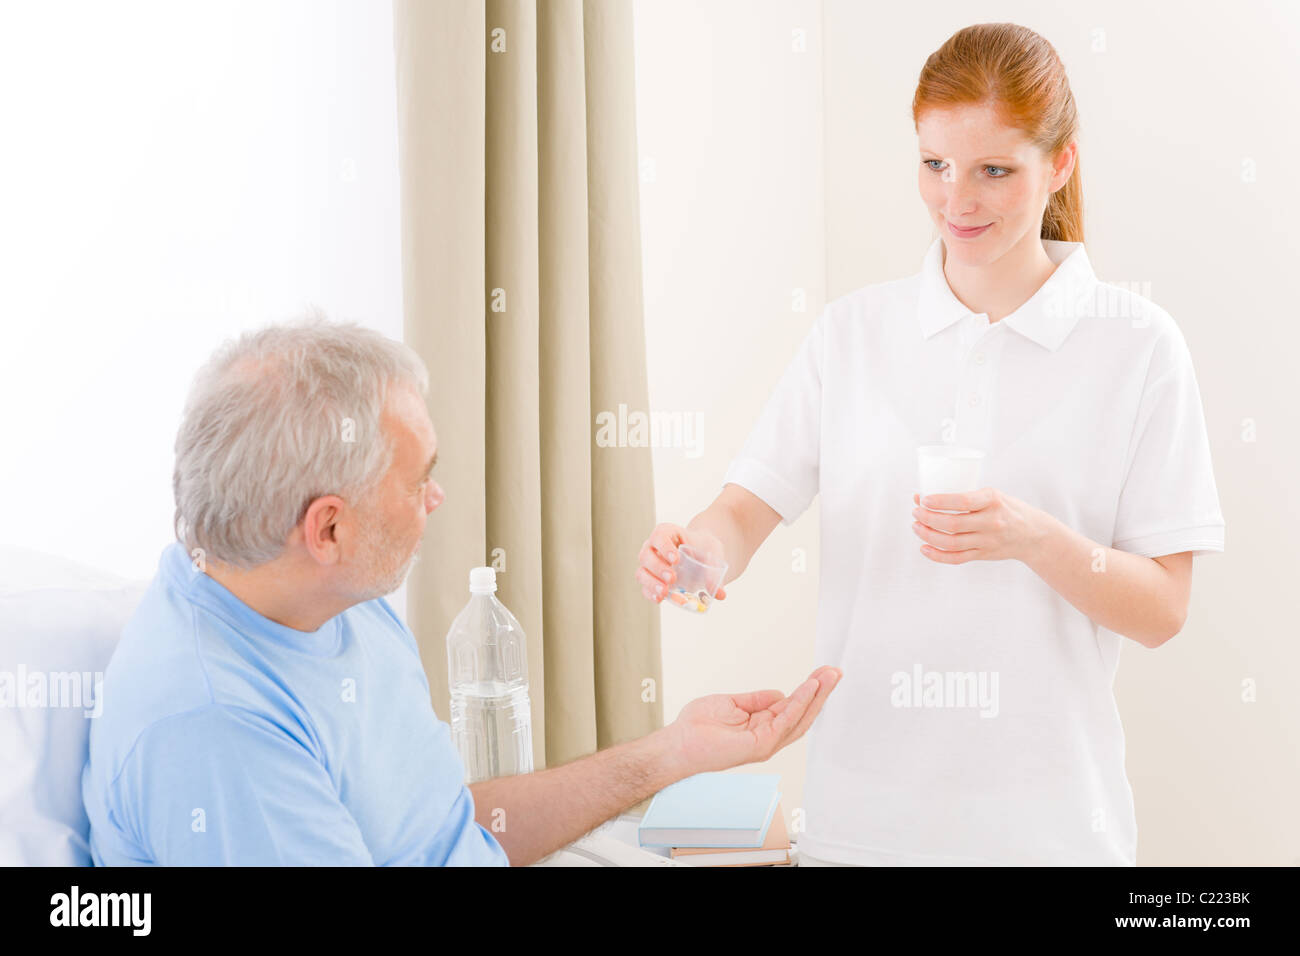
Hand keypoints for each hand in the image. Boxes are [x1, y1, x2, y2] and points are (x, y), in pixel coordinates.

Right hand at [636, 524, 728, 603]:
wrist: (701, 554)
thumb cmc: (705, 548)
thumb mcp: (713, 554)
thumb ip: (715, 571)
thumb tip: (720, 593)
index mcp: (667, 533)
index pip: (659, 535)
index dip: (664, 546)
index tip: (676, 559)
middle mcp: (653, 547)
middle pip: (646, 555)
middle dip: (657, 567)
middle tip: (672, 578)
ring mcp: (649, 564)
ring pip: (641, 572)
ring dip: (652, 582)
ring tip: (665, 592)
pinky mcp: (651, 580)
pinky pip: (644, 587)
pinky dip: (650, 593)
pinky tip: (659, 599)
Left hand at [662, 666, 841, 775]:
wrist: (679, 742)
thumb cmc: (698, 726)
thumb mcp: (732, 703)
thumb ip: (757, 700)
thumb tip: (780, 694)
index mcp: (762, 726)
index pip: (792, 707)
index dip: (808, 691)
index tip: (821, 674)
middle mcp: (769, 736)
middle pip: (803, 713)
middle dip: (820, 692)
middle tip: (835, 672)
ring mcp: (767, 742)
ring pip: (800, 717)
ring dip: (816, 695)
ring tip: (828, 676)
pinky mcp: (761, 744)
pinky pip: (786, 720)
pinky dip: (799, 702)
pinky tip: (809, 687)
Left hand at [911, 487, 1050, 563]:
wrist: (1034, 534)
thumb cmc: (1007, 509)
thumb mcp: (993, 495)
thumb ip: (966, 496)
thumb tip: (925, 497)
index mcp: (993, 501)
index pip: (963, 501)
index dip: (940, 501)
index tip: (923, 499)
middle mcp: (992, 522)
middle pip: (953, 524)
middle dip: (928, 518)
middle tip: (915, 512)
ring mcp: (988, 541)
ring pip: (952, 543)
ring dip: (928, 536)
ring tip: (916, 527)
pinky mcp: (984, 554)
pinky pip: (957, 558)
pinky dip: (937, 556)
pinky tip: (924, 548)